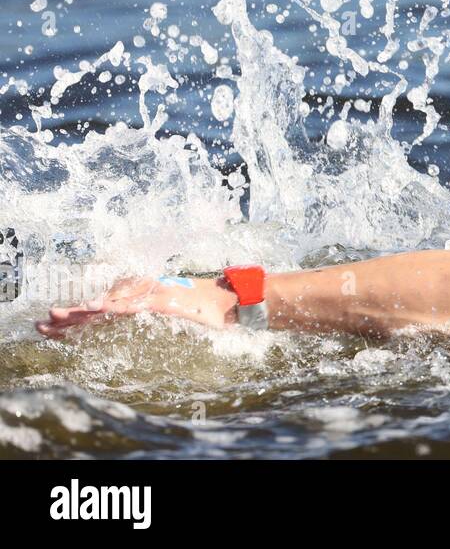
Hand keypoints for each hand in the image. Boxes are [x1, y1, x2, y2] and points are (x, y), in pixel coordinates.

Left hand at [35, 275, 237, 339]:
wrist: (233, 301)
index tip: (56, 327)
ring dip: (84, 310)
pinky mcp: (164, 301)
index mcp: (144, 303)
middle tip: (44, 322)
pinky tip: (98, 308)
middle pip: (101, 306)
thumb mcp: (179, 316)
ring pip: (112, 303)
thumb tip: (147, 322)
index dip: (80, 319)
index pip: (106, 312)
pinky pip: (136, 304)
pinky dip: (116, 306)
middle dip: (71, 316)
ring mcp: (154, 296)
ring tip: (58, 315)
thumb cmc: (208, 312)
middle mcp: (145, 296)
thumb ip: (160, 316)